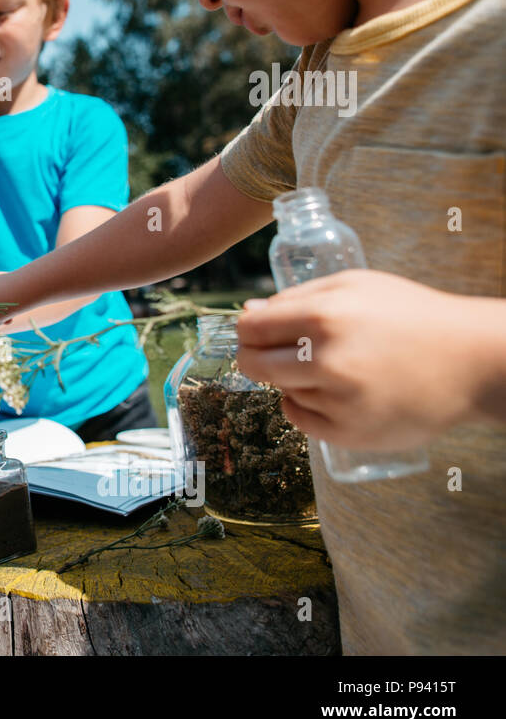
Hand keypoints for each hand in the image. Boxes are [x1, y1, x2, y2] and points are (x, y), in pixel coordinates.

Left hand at [236, 270, 492, 449]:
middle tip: (278, 353)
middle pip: (252, 364)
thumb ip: (296, 297)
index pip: (249, 329)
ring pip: (280, 390)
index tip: (255, 332)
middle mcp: (327, 360)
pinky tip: (335, 392)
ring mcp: (338, 401)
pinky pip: (299, 420)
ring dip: (292, 380)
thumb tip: (247, 313)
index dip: (247, 330)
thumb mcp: (355, 286)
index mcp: (324, 316)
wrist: (470, 361)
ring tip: (333, 368)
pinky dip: (307, 406)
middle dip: (255, 356)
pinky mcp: (349, 432)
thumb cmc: (409, 315)